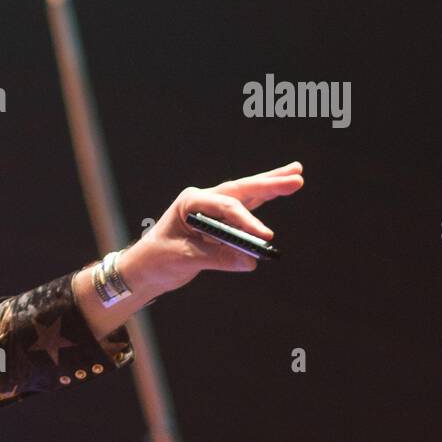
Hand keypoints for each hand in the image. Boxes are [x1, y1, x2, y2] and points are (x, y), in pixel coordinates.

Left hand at [122, 161, 304, 297]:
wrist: (145, 268)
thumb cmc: (157, 259)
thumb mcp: (184, 259)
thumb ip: (218, 258)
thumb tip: (251, 261)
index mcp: (190, 202)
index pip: (225, 208)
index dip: (247, 222)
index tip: (265, 238)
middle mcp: (202, 200)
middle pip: (240, 190)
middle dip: (269, 183)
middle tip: (296, 177)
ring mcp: (211, 208)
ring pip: (245, 194)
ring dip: (270, 184)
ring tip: (296, 173)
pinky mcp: (218, 221)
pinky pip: (244, 208)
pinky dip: (263, 200)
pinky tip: (279, 188)